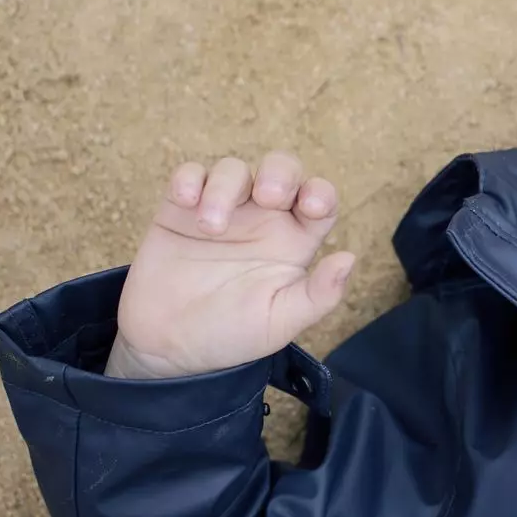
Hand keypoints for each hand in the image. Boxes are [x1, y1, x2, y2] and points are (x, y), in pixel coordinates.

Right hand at [105, 151, 354, 378]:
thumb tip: (349, 259)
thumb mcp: (279, 322)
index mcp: (293, 242)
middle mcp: (262, 219)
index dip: (322, 193)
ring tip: (210, 227)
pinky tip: (185, 201)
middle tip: (267, 196)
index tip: (311, 207)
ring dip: (225, 188)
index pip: (320, 200)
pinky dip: (188, 179)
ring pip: (233, 170)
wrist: (168, 346)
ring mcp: (223, 210)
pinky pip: (189, 175)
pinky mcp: (181, 210)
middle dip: (279, 173)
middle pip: (281, 170)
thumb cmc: (230, 334)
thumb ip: (317, 295)